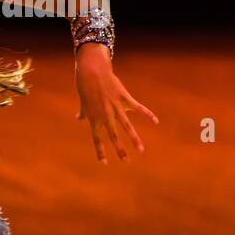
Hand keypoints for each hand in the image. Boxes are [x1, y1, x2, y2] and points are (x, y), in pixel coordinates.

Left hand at [74, 45, 157, 162]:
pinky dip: (147, 114)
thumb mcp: (83, 102)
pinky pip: (138, 108)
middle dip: (120, 149)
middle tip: (126, 162)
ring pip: (126, 126)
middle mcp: (105, 115)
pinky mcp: (124, 98)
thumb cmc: (85, 86)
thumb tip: (79, 119)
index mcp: (94, 118)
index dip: (100, 150)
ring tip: (141, 150)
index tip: (104, 163)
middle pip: (113, 135)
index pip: (97, 138)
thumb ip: (84, 113)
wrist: (92, 71)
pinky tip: (156, 121)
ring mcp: (115, 107)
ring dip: (134, 139)